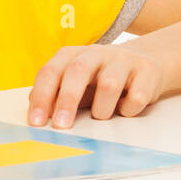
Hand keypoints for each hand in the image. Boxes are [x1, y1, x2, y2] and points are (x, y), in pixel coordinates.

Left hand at [26, 43, 167, 128]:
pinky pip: (136, 96)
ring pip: (109, 84)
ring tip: (102, 116)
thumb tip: (34, 108)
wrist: (146, 62)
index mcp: (73, 55)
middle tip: (62, 126)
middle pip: (78, 71)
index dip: (42, 96)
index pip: (51, 71)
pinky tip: (126, 109)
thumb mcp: (77, 84)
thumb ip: (56, 94)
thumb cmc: (102, 77)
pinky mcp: (147, 70)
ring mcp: (123, 60)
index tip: (36, 122)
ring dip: (103, 109)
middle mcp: (96, 53)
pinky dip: (129, 110)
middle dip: (67, 100)